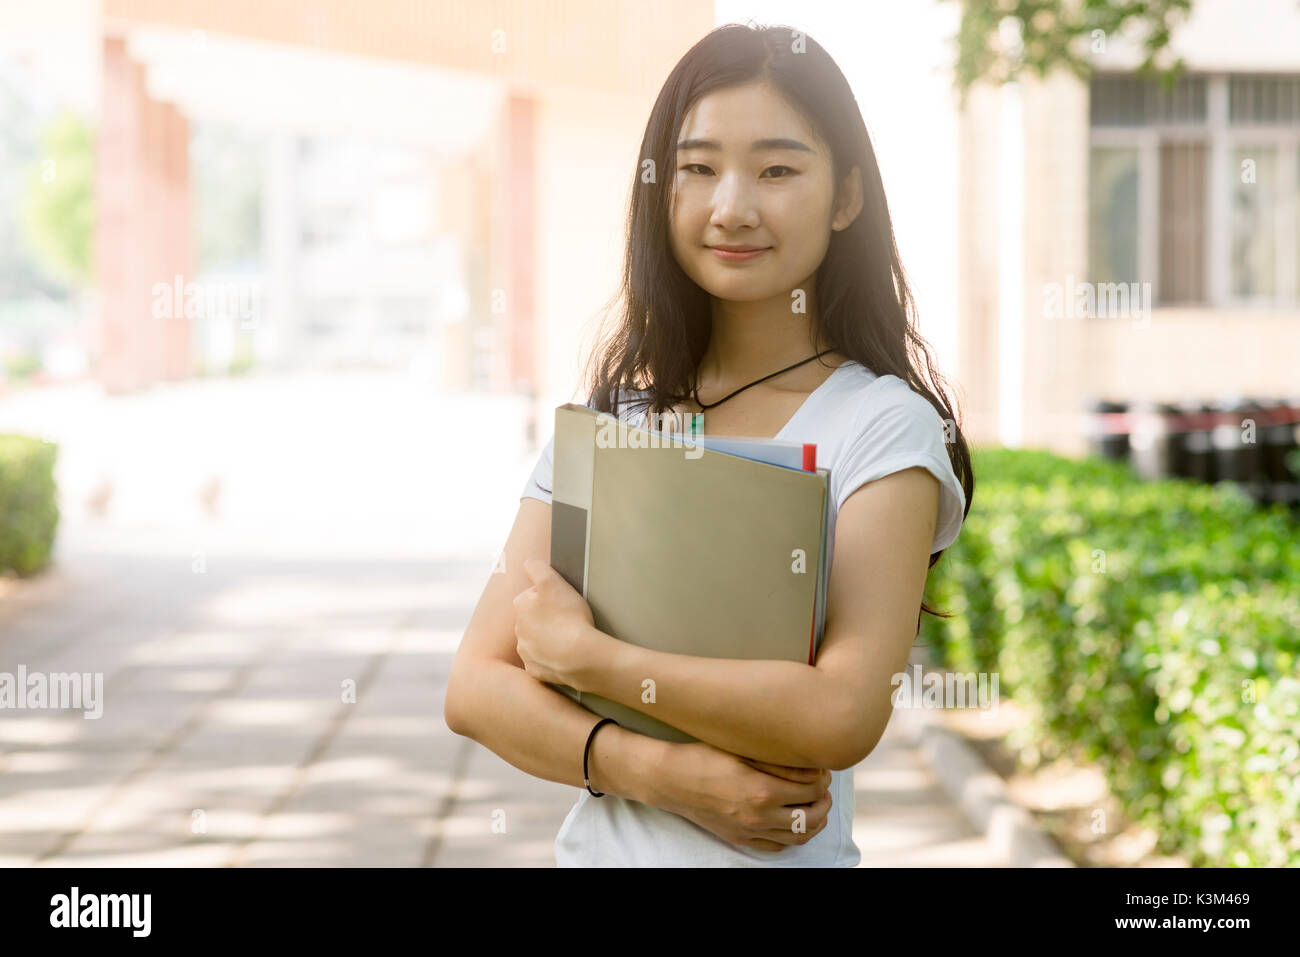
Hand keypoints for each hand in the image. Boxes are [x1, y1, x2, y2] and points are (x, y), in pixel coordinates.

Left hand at [512, 557, 597, 687]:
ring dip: (550, 637)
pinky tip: (566, 654)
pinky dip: (552, 658)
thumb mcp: (552, 582)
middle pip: (535, 617)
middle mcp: (518, 630)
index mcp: (520, 606)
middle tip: (569, 619)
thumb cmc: (568, 618)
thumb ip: (537, 568)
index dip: (551, 595)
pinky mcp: (535, 670)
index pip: (534, 594)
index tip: (564, 602)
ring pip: (538, 639)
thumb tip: (527, 564)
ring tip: (570, 637)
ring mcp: (526, 652)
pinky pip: (543, 661)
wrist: (580, 657)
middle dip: (548, 616)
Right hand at [648, 740, 832, 851]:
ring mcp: (748, 831)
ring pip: (798, 838)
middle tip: (823, 789)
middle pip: (811, 818)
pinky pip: (776, 847)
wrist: (669, 779)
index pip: (812, 790)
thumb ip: (779, 761)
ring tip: (814, 806)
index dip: (823, 779)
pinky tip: (792, 822)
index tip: (822, 770)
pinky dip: (792, 838)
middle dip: (824, 803)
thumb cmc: (704, 755)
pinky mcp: (738, 838)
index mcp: (762, 790)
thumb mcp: (742, 749)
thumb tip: (812, 767)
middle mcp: (758, 816)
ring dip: (813, 823)